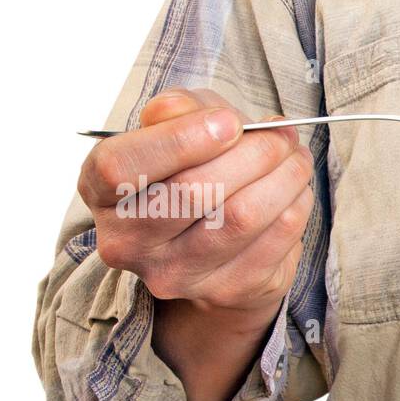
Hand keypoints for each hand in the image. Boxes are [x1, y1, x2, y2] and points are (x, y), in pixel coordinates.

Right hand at [76, 88, 315, 400]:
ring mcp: (174, 274)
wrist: (211, 246)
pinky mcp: (222, 290)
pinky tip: (297, 189)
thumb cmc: (188, 169)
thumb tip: (213, 116)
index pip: (121, 167)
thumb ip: (181, 110)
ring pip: (241, 217)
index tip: (230, 121)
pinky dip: (296, 206)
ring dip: (284, 178)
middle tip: (281, 135)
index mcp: (101, 191)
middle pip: (193, 192)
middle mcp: (127, 241)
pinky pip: (274, 241)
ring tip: (296, 157)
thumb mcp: (174, 127)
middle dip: (252, 154)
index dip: (180, 140)